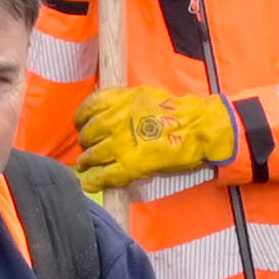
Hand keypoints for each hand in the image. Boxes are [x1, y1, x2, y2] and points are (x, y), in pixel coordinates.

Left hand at [72, 88, 236, 192]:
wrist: (197, 128)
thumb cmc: (177, 111)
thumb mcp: (145, 95)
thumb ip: (125, 101)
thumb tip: (112, 109)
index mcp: (120, 101)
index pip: (89, 107)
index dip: (82, 117)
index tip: (81, 123)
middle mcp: (115, 121)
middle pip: (88, 133)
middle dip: (86, 141)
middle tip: (88, 147)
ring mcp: (120, 145)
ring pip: (92, 155)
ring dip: (87, 161)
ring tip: (86, 165)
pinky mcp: (129, 166)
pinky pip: (103, 176)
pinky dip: (94, 181)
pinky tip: (89, 183)